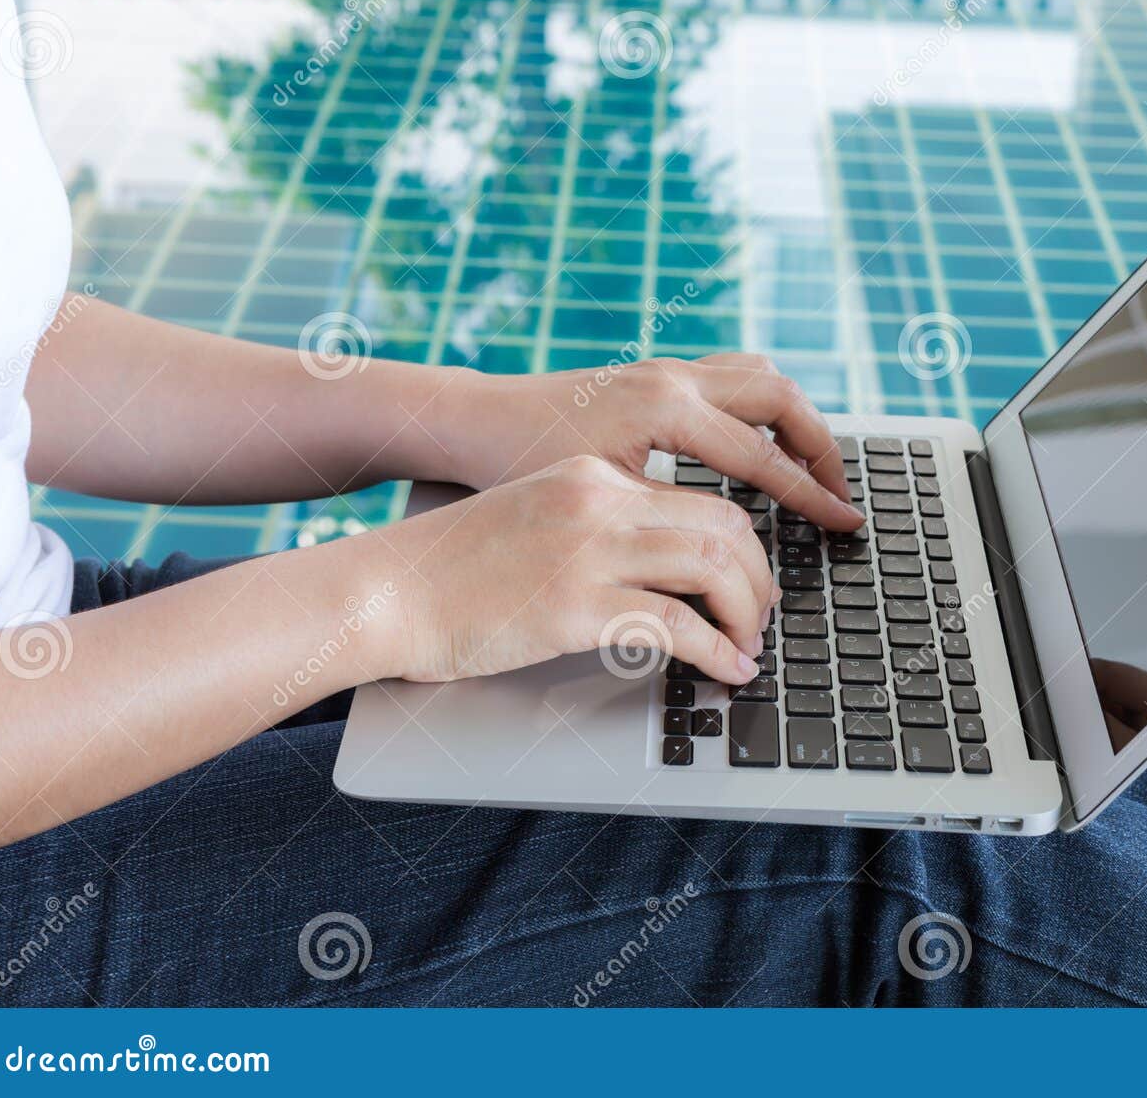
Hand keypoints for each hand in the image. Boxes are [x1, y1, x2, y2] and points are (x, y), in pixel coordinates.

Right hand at [378, 455, 775, 685]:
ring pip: (712, 568)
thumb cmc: (450, 569)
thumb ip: (598, 532)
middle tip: (763, 618)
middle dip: (760, 579)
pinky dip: (715, 651)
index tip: (753, 583)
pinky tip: (724, 671)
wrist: (383, 589)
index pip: (703, 500)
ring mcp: (588, 550)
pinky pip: (676, 625)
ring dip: (747, 615)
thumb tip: (661, 575)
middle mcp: (599, 500)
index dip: (744, 548)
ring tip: (748, 648)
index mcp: (592, 476)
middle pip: (724, 526)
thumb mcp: (535, 521)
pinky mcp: (573, 606)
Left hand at [428, 354, 863, 530]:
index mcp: (664, 409)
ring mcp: (666, 367)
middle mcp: (672, 377)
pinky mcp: (656, 372)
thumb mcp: (600, 502)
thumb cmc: (518, 462)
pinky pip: (733, 376)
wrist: (472, 419)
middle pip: (780, 397)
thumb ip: (669, 522)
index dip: (810, 496)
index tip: (844, 522)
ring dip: (796, 419)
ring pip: (760, 375)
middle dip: (821, 446)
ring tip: (815, 467)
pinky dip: (762, 406)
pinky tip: (763, 443)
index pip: (761, 457)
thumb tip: (722, 566)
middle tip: (841, 494)